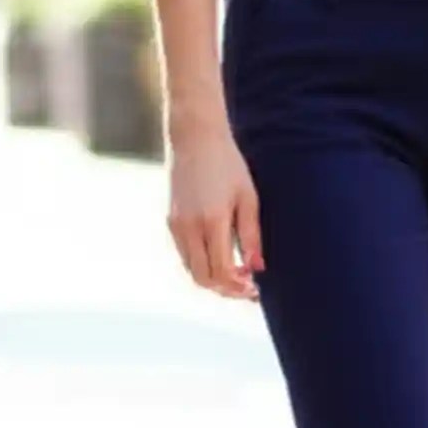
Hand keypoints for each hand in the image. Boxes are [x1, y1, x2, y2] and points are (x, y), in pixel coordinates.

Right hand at [166, 128, 264, 300]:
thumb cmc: (228, 165)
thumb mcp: (248, 198)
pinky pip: (185, 256)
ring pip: (191, 270)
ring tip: (235, 274)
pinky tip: (219, 257)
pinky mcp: (171, 222)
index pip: (222, 271)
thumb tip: (257, 268)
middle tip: (246, 287)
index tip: (254, 287)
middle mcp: (190, 227)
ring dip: (213, 279)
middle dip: (225, 290)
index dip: (238, 286)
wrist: (194, 138)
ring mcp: (176, 226)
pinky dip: (201, 265)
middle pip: (203, 278)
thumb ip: (251, 235)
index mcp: (212, 221)